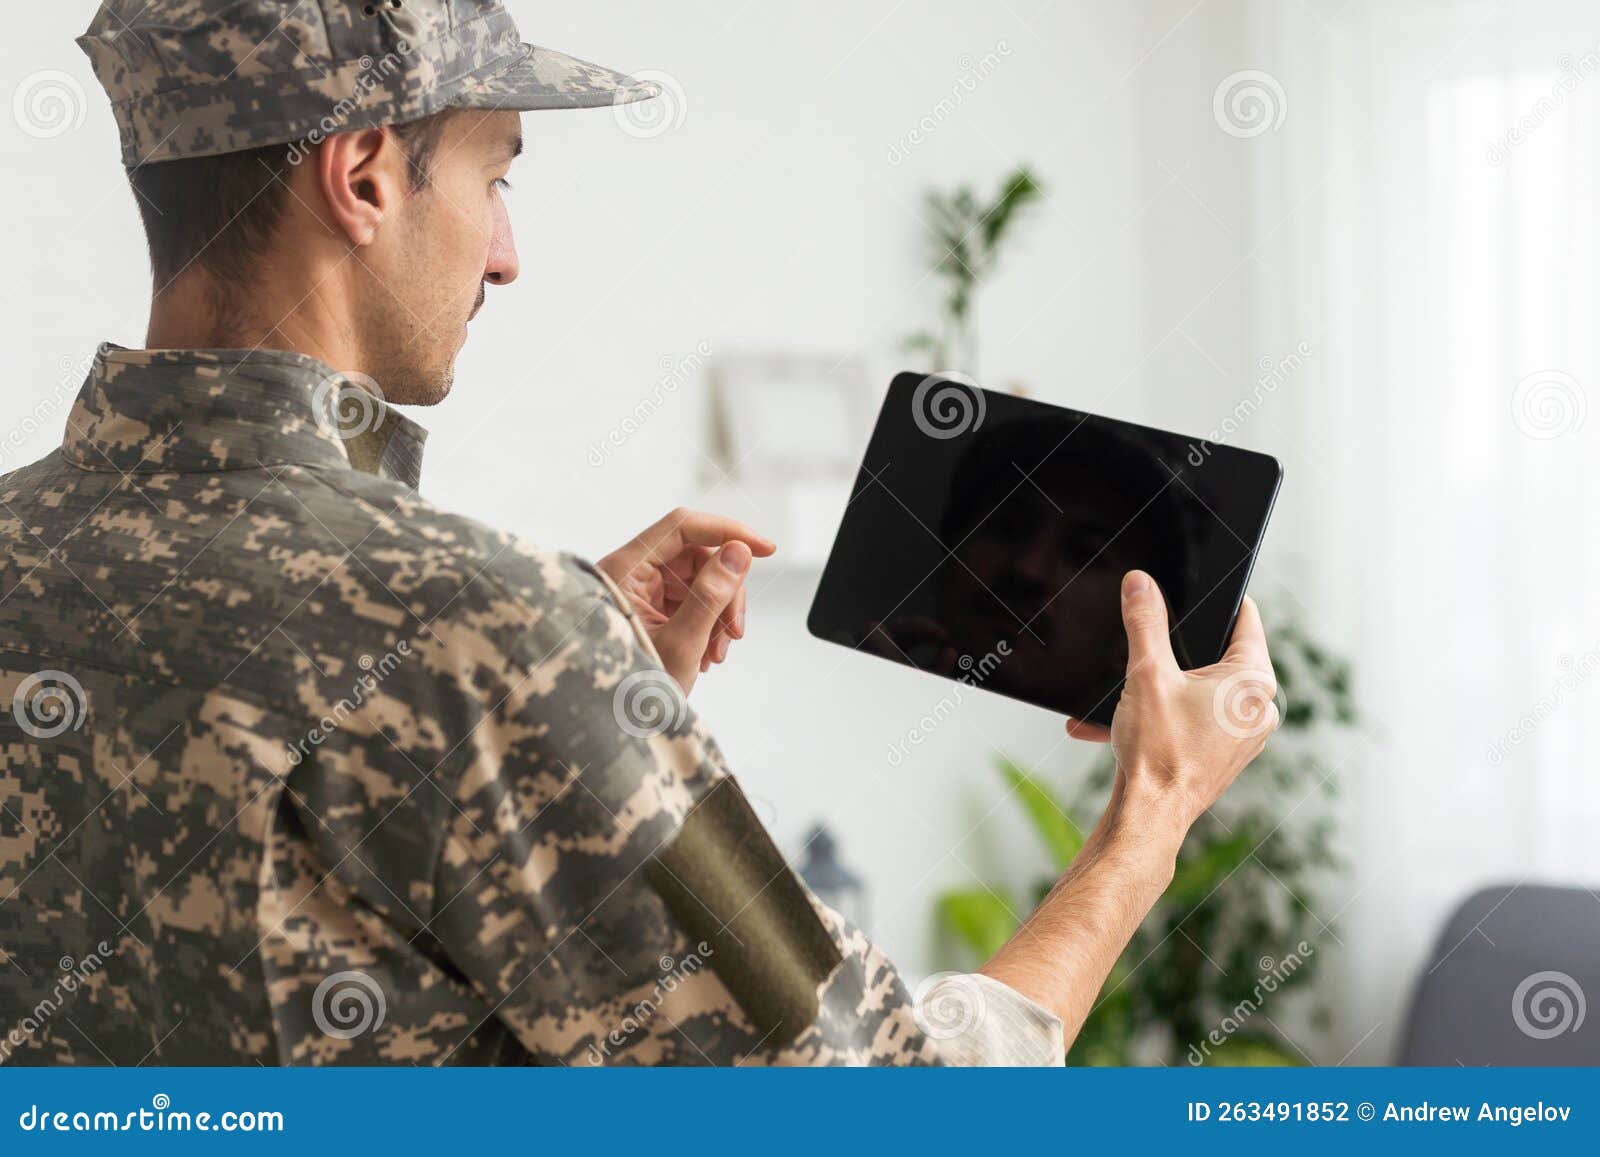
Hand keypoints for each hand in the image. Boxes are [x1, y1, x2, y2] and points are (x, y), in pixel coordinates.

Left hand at [597, 508, 775, 694]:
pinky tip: (708, 654)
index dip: (727, 532)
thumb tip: (738, 552)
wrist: (612, 728)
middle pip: (695, 557)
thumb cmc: (634, 691)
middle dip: (725, 591)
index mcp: (624, 571)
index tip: (764, 549)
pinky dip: (708, 624)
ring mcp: (639, 593)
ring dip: (719, 613)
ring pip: (698, 581)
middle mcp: (629, 574)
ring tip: (718, 652)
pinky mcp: (649, 610)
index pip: (682, 527)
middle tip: (735, 629)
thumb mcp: (681, 643)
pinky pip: (690, 601)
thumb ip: (711, 594)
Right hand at [1064, 570, 1277, 841]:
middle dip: (1176, 656)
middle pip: (1217, 658)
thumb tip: (1140, 584)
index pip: (1245, 619)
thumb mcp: (1146, 672)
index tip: (1193, 595)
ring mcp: (1245, 737)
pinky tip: (1127, 725)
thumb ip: (1145, 621)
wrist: (1149, 816)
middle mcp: (1260, 709)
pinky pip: (1196, 724)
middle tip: (1145, 656)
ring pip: (1201, 694)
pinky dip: (1165, 720)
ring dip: (1162, 692)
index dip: (1217, 603)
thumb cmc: (1159, 751)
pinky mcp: (1226, 758)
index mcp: (1254, 681)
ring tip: (1127, 700)